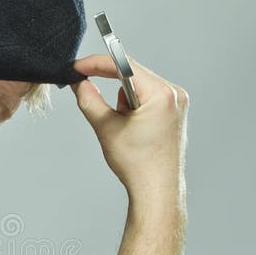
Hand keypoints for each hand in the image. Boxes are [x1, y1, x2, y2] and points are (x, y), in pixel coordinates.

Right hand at [70, 54, 188, 199]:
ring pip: (139, 87)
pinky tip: (133, 129)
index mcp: (161, 94)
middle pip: (133, 74)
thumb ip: (89, 100)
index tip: (78, 67)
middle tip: (100, 105)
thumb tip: (79, 83)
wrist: (157, 190)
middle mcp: (174, 94)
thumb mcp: (106, 128)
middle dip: (111, 87)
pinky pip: (148, 98)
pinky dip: (134, 107)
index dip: (97, 64)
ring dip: (124, 101)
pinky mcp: (174, 112)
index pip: (124, 66)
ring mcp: (177, 103)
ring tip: (123, 128)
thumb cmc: (138, 164)